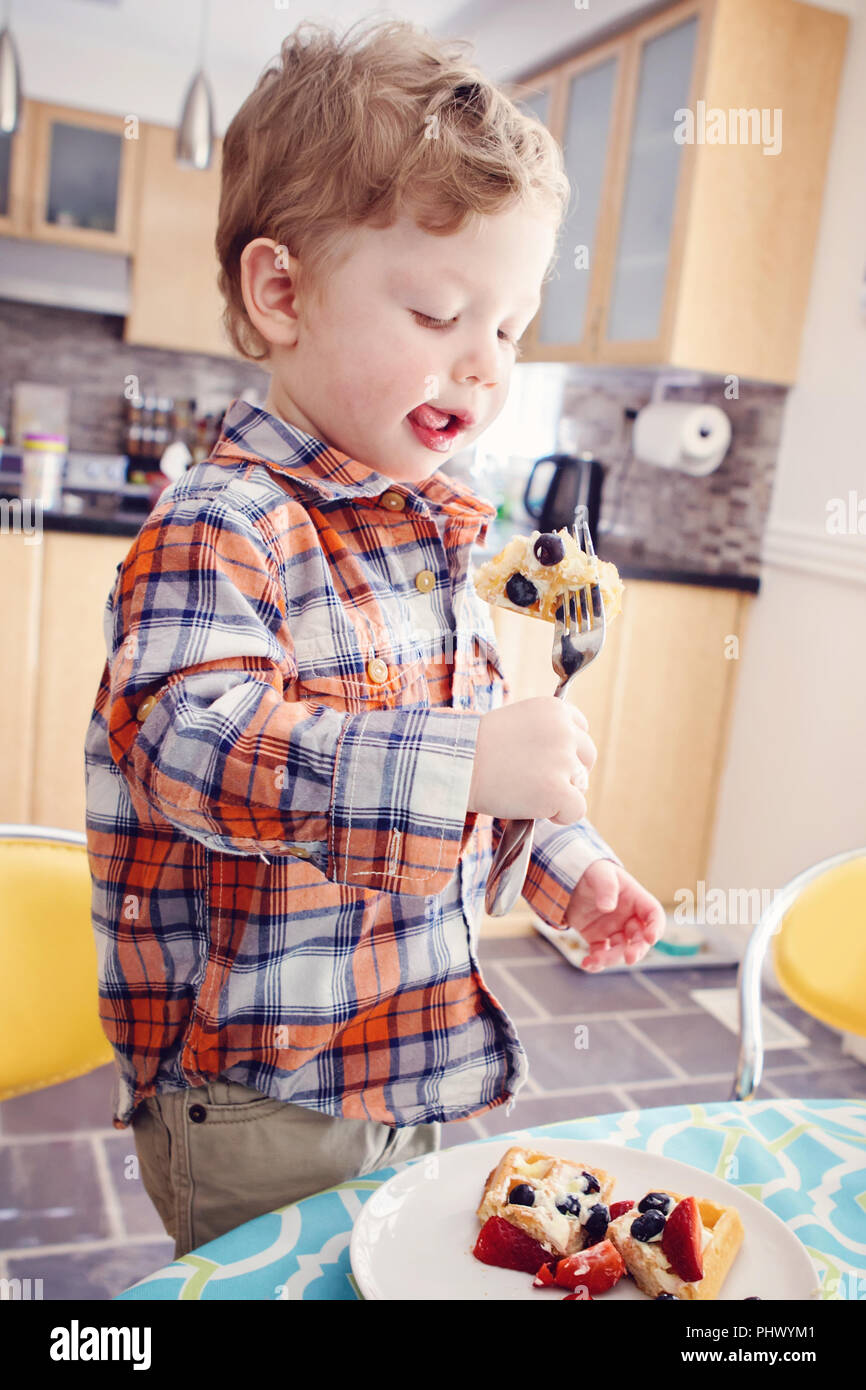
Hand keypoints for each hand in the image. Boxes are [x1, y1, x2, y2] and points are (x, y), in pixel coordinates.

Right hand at [468, 697, 595, 823]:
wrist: (456, 765)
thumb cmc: (477, 748)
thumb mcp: (517, 723)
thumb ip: (545, 733)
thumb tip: (569, 763)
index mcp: (555, 709)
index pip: (580, 731)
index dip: (565, 750)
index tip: (542, 760)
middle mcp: (564, 730)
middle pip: (587, 758)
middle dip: (569, 773)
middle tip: (537, 782)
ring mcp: (563, 760)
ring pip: (581, 786)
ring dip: (562, 793)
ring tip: (529, 793)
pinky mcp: (559, 790)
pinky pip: (576, 810)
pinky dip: (560, 816)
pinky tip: (535, 809)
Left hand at [564, 860, 665, 971]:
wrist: (569, 878)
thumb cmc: (591, 871)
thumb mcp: (600, 873)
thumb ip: (606, 887)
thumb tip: (607, 907)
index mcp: (636, 900)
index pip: (654, 915)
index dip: (656, 927)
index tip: (650, 938)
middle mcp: (629, 918)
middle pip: (640, 939)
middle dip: (637, 950)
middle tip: (629, 958)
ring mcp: (614, 930)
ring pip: (620, 951)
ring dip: (611, 959)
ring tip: (595, 959)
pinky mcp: (598, 938)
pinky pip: (601, 954)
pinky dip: (595, 962)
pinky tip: (586, 964)